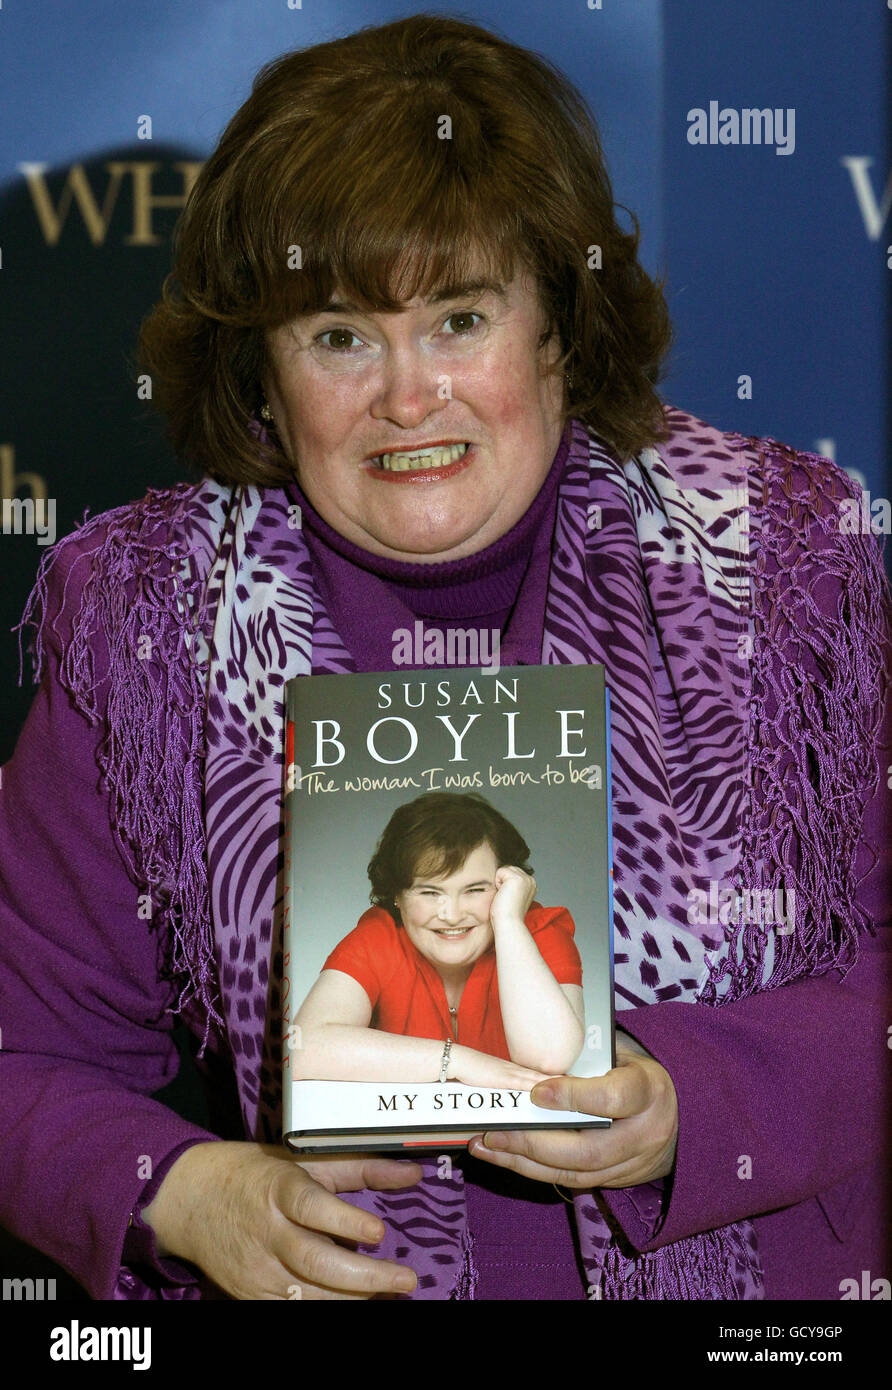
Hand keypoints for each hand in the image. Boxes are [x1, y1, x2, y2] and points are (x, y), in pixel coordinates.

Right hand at [140, 1140, 423, 1299]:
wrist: (188, 1198)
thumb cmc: (254, 1174)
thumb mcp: (304, 1160)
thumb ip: (361, 1168)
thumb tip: (413, 1174)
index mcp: (278, 1189)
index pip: (312, 1207)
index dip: (346, 1222)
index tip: (381, 1232)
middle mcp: (266, 1232)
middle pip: (316, 1262)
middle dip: (366, 1277)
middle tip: (406, 1280)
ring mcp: (256, 1270)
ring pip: (309, 1295)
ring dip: (354, 1299)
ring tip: (390, 1294)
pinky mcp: (249, 1295)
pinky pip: (293, 1310)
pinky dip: (327, 1308)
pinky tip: (356, 1303)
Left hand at [466, 1029, 677, 1187]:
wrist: (681, 1113)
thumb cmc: (637, 1072)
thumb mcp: (621, 1054)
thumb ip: (585, 1059)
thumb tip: (532, 1062)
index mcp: (648, 1091)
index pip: (612, 1099)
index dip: (573, 1097)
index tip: (536, 1092)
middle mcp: (644, 1134)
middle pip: (588, 1150)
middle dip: (534, 1142)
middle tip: (494, 1130)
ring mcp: (634, 1164)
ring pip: (577, 1173)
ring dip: (525, 1162)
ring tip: (486, 1145)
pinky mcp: (620, 1182)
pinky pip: (574, 1182)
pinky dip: (536, 1170)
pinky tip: (506, 1156)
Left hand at [489, 864, 536, 930]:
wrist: (509, 923)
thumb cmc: (506, 914)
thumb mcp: (513, 896)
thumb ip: (513, 885)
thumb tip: (502, 877)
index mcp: (531, 884)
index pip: (512, 872)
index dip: (505, 884)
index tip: (509, 898)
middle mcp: (531, 880)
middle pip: (508, 868)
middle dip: (503, 881)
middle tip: (506, 898)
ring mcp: (525, 879)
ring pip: (504, 869)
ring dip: (500, 882)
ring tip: (505, 896)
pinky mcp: (517, 879)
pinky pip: (500, 871)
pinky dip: (497, 882)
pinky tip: (503, 894)